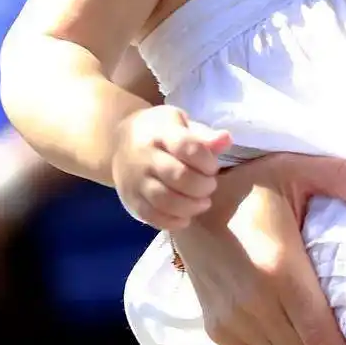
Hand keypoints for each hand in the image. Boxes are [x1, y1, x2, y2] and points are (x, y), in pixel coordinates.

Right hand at [112, 104, 230, 229]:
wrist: (119, 141)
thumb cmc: (158, 130)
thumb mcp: (180, 122)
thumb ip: (203, 134)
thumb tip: (226, 140)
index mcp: (160, 132)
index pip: (187, 147)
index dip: (206, 161)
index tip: (213, 166)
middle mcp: (144, 156)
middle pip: (178, 176)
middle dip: (202, 185)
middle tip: (210, 186)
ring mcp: (135, 180)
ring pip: (164, 200)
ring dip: (190, 206)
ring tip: (202, 203)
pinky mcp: (130, 200)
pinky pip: (152, 217)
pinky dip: (173, 222)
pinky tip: (186, 217)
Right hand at [172, 152, 345, 344]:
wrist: (187, 200)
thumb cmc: (246, 185)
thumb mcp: (291, 169)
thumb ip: (338, 177)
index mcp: (279, 270)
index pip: (322, 340)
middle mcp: (254, 304)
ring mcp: (233, 321)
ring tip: (323, 339)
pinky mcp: (217, 329)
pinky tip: (293, 335)